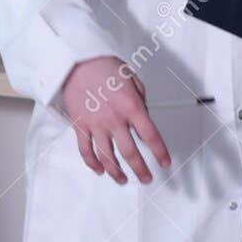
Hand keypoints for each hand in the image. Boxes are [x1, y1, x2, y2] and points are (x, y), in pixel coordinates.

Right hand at [60, 57, 170, 184]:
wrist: (76, 62)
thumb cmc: (103, 66)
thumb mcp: (132, 77)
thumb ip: (141, 98)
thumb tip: (144, 112)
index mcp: (131, 107)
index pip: (151, 136)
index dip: (160, 152)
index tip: (165, 162)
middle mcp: (114, 119)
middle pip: (130, 153)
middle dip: (140, 169)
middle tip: (146, 178)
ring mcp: (96, 125)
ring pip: (107, 157)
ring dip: (116, 172)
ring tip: (123, 179)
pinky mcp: (80, 126)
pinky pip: (86, 150)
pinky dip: (93, 163)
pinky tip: (99, 170)